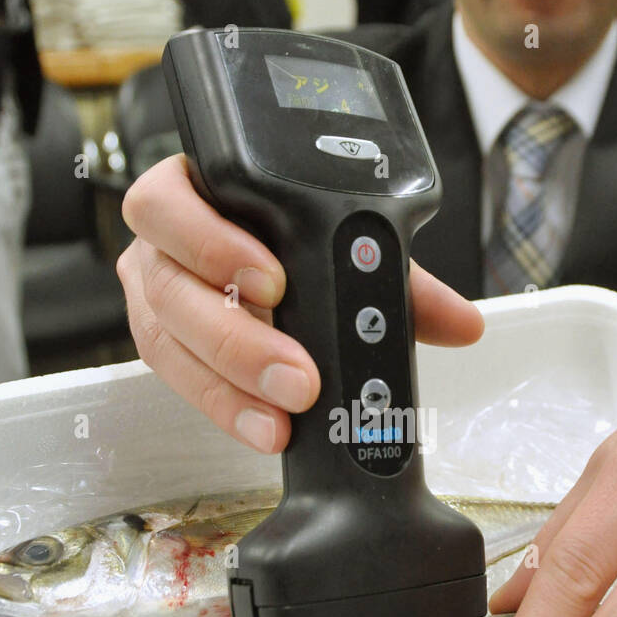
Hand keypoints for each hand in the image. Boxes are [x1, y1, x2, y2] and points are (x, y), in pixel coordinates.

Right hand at [119, 154, 483, 452]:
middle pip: (167, 288)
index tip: (273, 283)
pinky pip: (177, 382)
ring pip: (165, 343)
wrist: (260, 258)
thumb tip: (461, 323)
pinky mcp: (163, 347)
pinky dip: (224, 407)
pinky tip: (264, 426)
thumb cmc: (288, 239)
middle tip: (295, 374)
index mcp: (192, 191)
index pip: (169, 203)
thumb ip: (396, 276)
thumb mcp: (341, 245)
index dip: (210, 243)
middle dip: (235, 339)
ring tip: (282, 417)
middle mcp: (160, 244)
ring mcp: (154, 298)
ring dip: (228, 387)